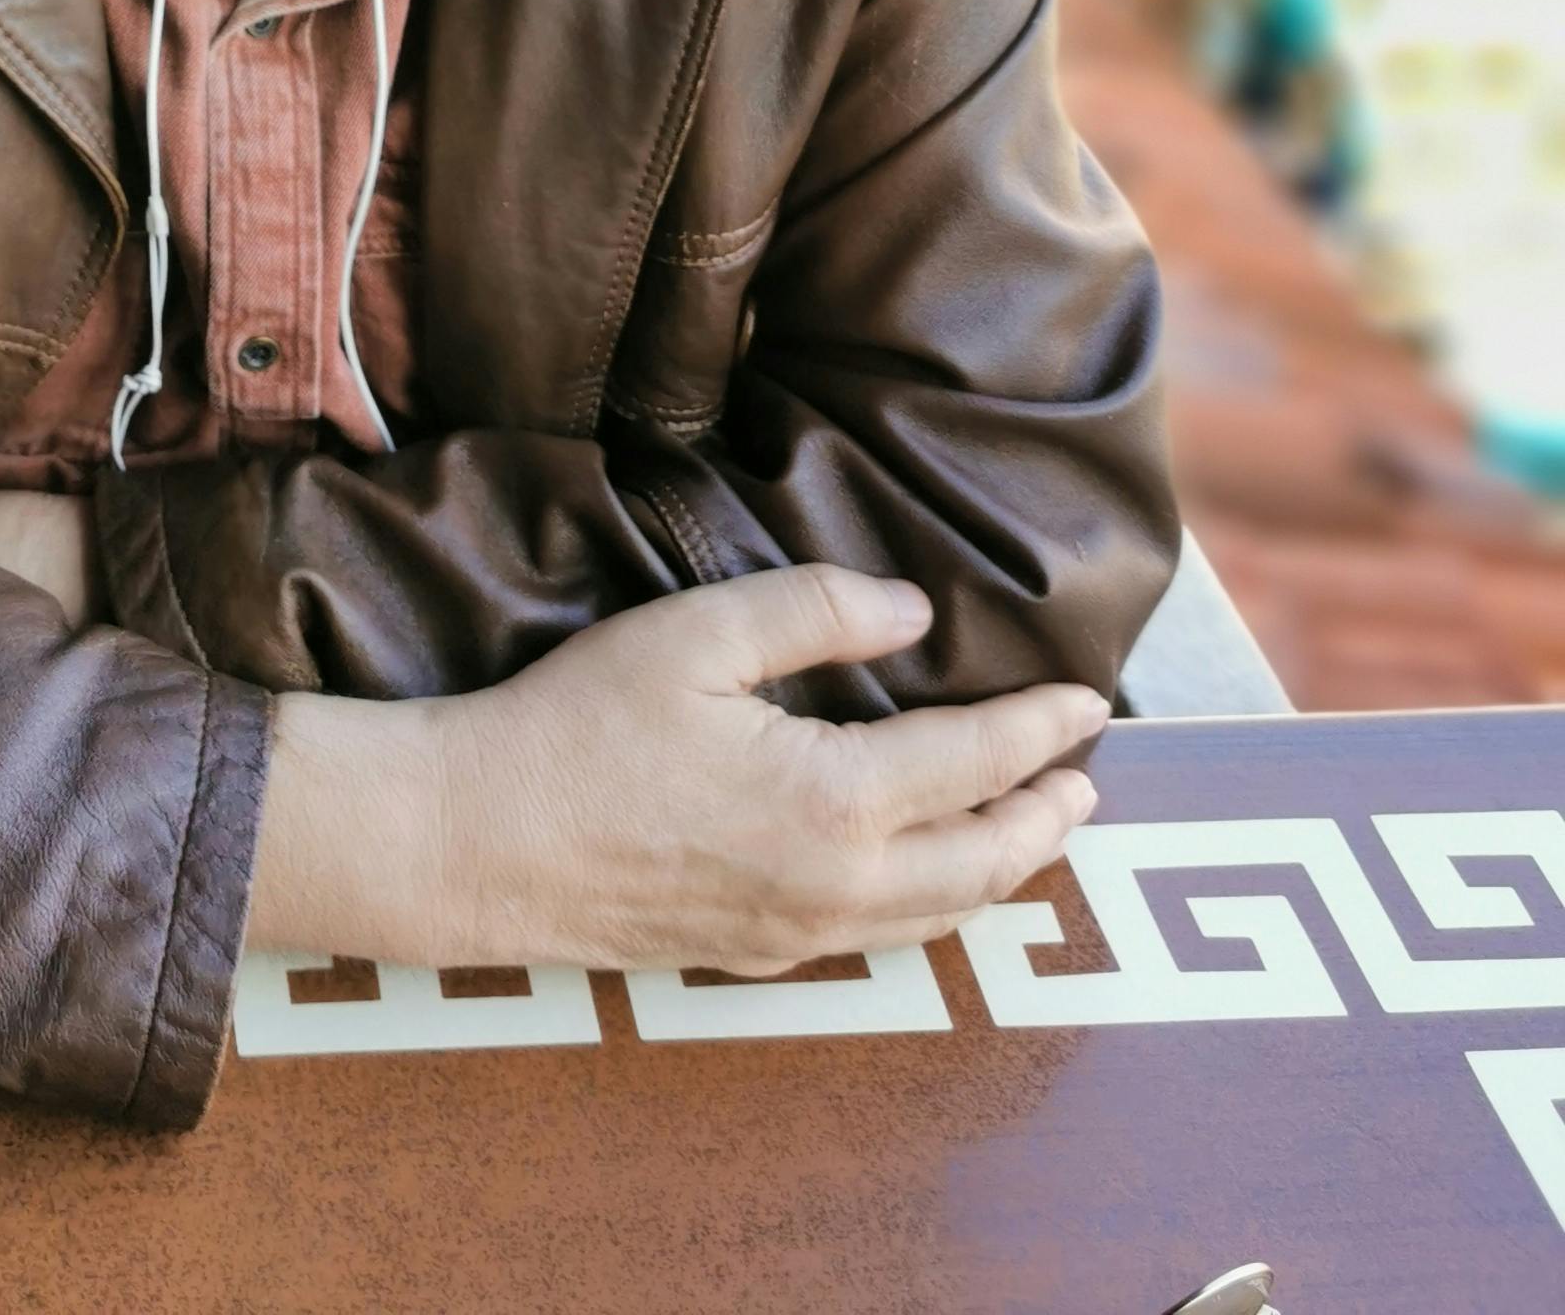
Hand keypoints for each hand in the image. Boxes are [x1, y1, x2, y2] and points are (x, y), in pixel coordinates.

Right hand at [252, 566, 1100, 975]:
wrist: (478, 845)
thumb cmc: (576, 727)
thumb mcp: (695, 634)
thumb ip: (813, 611)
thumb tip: (912, 612)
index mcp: (835, 800)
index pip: (978, 760)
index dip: (1042, 727)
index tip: (1090, 699)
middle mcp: (838, 886)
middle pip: (986, 861)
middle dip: (1047, 817)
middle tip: (1086, 776)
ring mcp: (797, 934)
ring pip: (939, 915)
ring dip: (1002, 869)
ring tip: (1032, 829)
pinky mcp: (754, 959)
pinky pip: (881, 940)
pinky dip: (934, 906)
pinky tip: (926, 878)